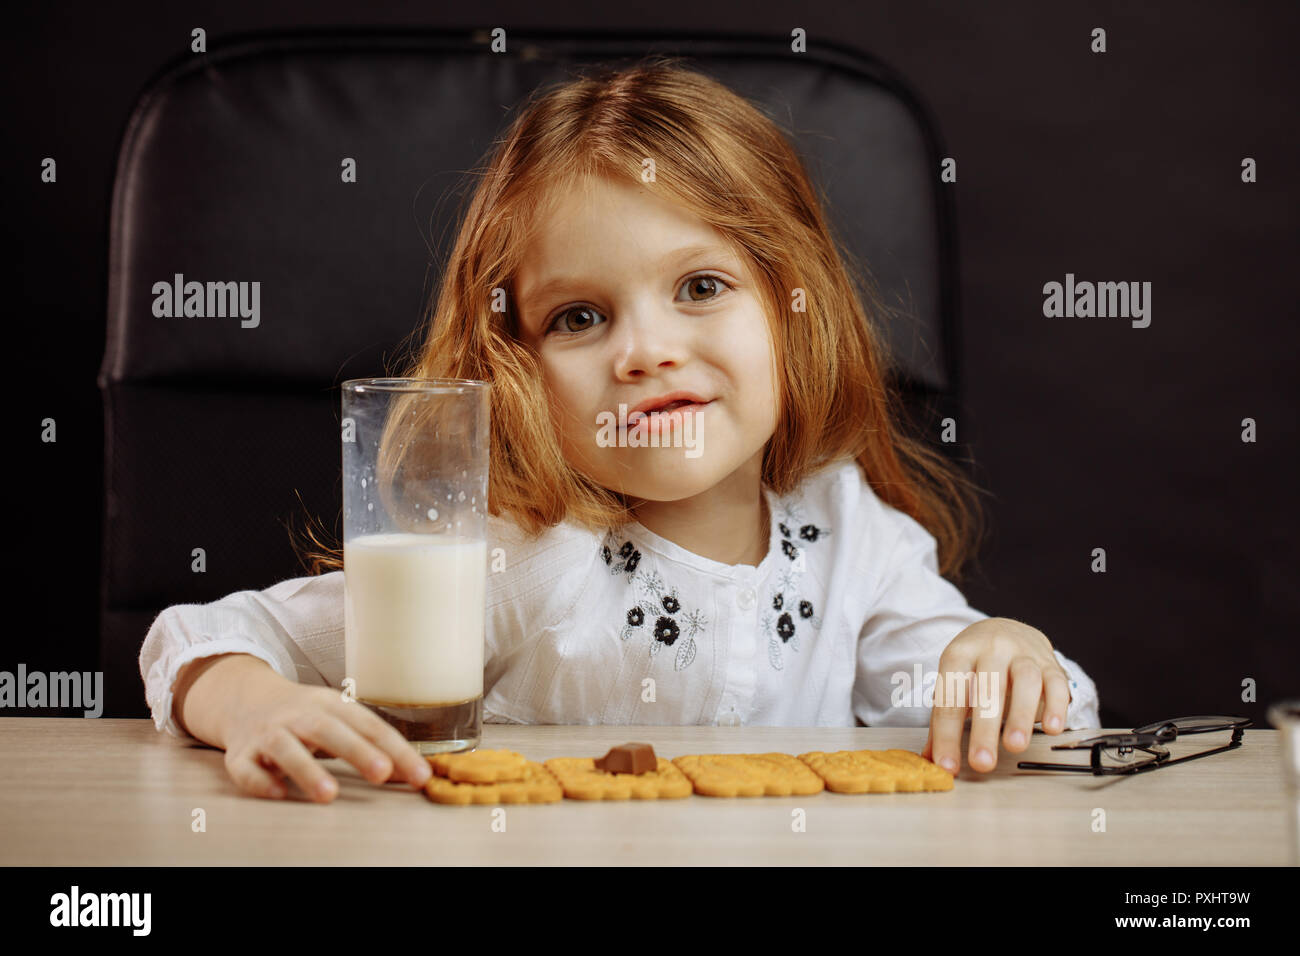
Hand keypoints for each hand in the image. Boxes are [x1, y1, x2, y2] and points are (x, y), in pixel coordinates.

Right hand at [220, 671, 431, 801]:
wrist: (244, 699)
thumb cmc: (305, 715)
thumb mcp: (339, 718)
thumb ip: (373, 744)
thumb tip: (414, 773)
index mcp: (329, 705)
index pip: (368, 725)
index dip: (396, 749)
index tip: (420, 774)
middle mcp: (299, 716)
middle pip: (328, 730)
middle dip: (357, 751)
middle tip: (383, 773)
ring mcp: (267, 734)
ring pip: (286, 748)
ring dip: (308, 770)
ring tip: (329, 794)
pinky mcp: (240, 754)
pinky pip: (246, 768)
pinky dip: (260, 781)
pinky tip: (278, 794)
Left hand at [921, 617, 1071, 774]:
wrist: (1007, 629)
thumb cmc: (976, 665)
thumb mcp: (954, 681)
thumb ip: (943, 720)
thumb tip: (929, 760)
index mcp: (960, 653)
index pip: (950, 695)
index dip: (946, 733)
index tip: (947, 766)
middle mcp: (992, 649)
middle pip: (987, 688)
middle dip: (983, 728)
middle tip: (982, 763)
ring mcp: (1024, 653)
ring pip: (1025, 680)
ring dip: (1020, 715)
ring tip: (1014, 745)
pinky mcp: (1050, 663)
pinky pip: (1057, 682)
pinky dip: (1056, 706)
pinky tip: (1051, 729)